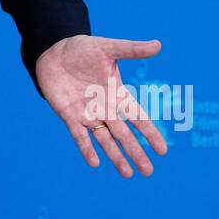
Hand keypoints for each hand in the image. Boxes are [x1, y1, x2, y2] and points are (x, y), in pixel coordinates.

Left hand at [35, 34, 167, 177]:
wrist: (55, 52)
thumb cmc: (84, 50)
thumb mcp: (110, 48)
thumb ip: (133, 49)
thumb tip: (158, 45)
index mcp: (118, 95)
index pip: (138, 117)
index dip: (149, 133)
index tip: (162, 150)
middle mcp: (105, 108)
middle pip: (124, 134)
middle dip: (136, 152)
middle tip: (148, 172)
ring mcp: (88, 114)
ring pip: (105, 139)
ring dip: (115, 156)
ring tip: (127, 173)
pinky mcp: (69, 115)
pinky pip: (79, 135)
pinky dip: (86, 148)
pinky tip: (95, 162)